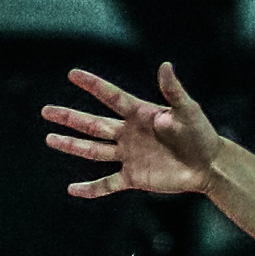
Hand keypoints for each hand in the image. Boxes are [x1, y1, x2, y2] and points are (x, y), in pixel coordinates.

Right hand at [43, 63, 223, 197]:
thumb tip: (165, 66)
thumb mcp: (188, 110)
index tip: (73, 74)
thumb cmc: (201, 133)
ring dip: (72, 145)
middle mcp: (129, 133)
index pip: (111, 97)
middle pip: (93, 124)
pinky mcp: (134, 177)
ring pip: (94, 150)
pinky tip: (72, 189)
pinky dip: (91, 188)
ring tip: (50, 139)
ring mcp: (129, 155)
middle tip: (46, 111)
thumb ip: (174, 90)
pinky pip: (107, 183)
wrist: (208, 164)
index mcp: (140, 114)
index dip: (93, 85)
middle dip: (69, 117)